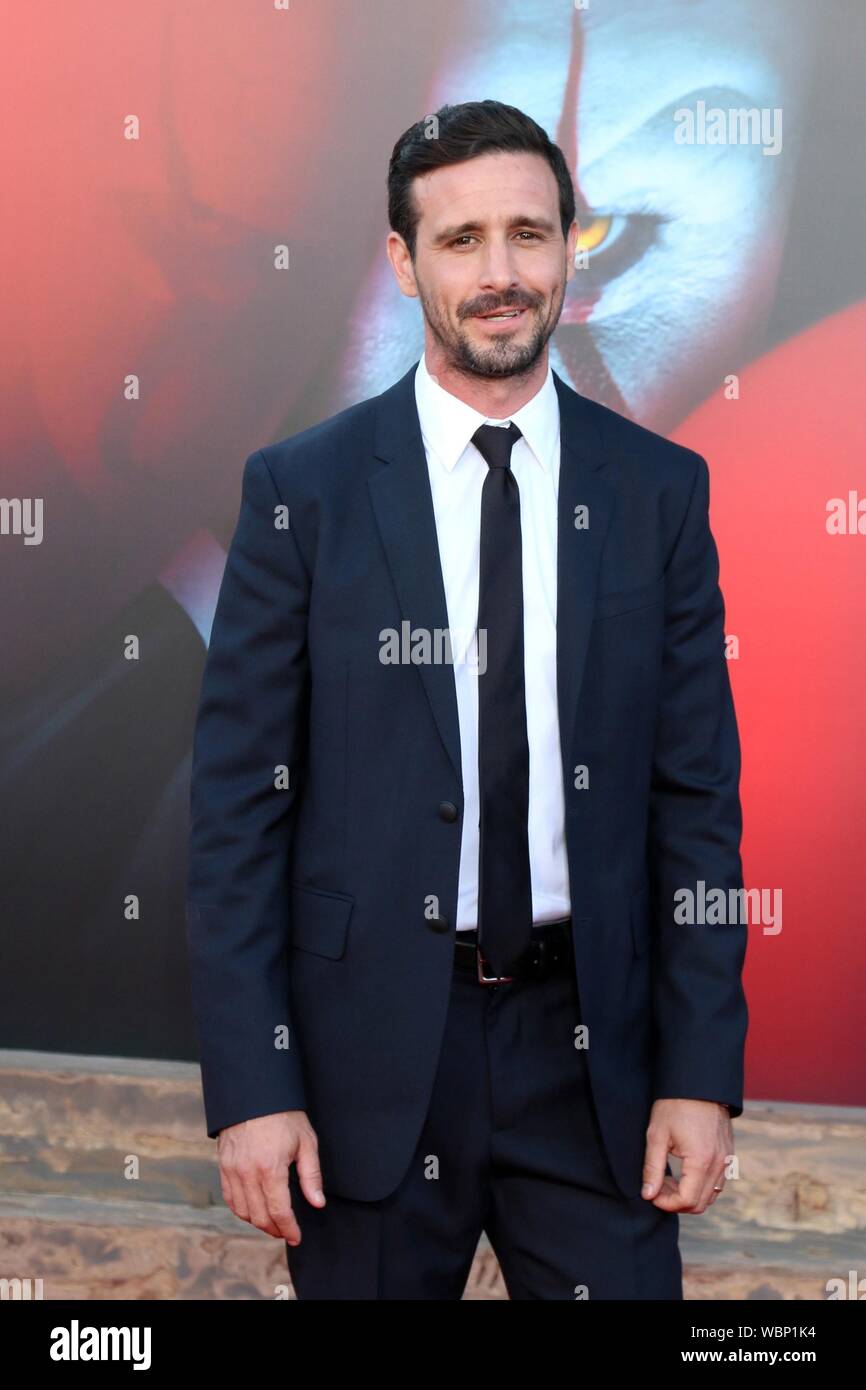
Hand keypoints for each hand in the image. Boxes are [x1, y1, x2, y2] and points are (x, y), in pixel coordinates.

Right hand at [217, 1110, 324, 1242]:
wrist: (255, 1094)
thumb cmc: (284, 1116)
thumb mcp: (306, 1142)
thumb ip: (311, 1176)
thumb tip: (317, 1202)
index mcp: (270, 1168)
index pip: (280, 1212)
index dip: (289, 1229)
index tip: (296, 1237)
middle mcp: (248, 1173)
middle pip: (260, 1216)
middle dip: (275, 1229)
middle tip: (286, 1232)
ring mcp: (233, 1170)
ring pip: (243, 1211)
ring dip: (258, 1222)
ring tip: (272, 1223)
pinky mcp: (224, 1166)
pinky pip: (230, 1198)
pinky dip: (241, 1210)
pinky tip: (254, 1210)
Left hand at [641, 1099, 731, 1213]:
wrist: (698, 1083)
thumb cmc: (675, 1105)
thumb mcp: (657, 1135)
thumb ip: (652, 1168)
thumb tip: (648, 1194)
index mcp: (701, 1161)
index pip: (687, 1200)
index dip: (667, 1203)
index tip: (651, 1194)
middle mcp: (719, 1164)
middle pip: (701, 1204)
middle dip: (677, 1202)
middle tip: (658, 1188)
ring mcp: (727, 1160)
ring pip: (711, 1196)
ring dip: (689, 1195)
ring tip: (668, 1179)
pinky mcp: (728, 1154)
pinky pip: (717, 1182)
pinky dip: (700, 1186)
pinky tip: (683, 1172)